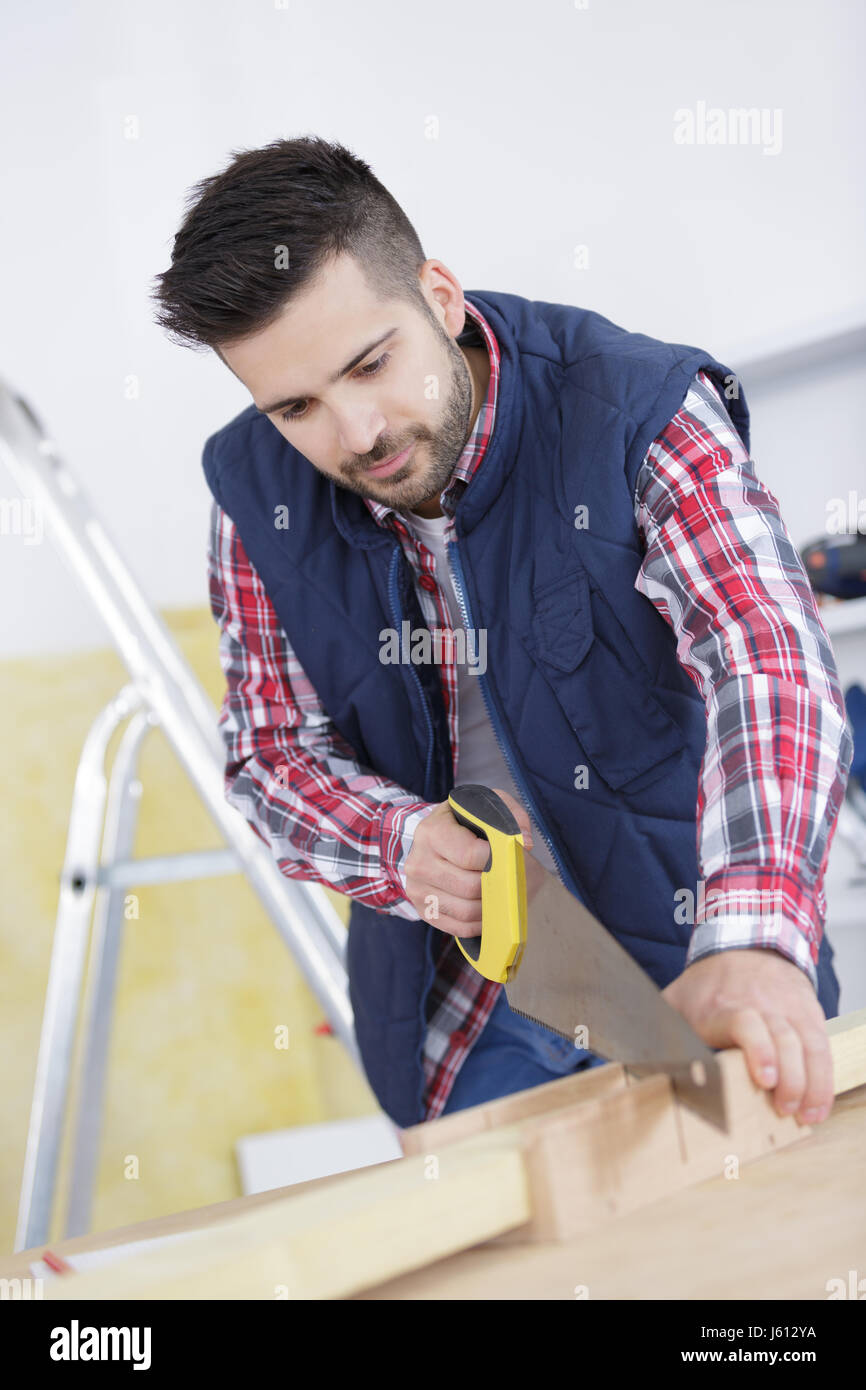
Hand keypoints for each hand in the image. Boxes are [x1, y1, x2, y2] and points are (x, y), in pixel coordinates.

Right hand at [404, 787, 533, 936]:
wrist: (434, 839)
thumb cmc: (464, 823)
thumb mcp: (484, 806)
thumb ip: (509, 814)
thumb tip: (524, 842)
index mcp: (431, 831)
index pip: (469, 855)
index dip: (495, 859)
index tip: (505, 856)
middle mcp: (418, 862)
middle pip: (469, 886)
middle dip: (496, 886)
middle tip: (508, 879)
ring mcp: (417, 889)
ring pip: (465, 911)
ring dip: (490, 907)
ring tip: (500, 895)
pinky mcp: (423, 910)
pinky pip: (458, 927)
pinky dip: (479, 924)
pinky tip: (488, 910)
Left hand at [661, 947, 833, 1124]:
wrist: (745, 944)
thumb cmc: (705, 986)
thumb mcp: (673, 999)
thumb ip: (652, 1026)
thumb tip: (622, 1052)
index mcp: (722, 1007)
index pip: (745, 1022)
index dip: (758, 1049)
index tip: (763, 1078)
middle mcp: (760, 1005)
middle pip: (782, 1039)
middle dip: (788, 1078)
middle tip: (783, 1107)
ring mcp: (787, 1009)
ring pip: (806, 1045)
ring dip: (809, 1083)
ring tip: (803, 1114)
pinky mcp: (807, 1014)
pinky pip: (820, 1047)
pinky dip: (823, 1079)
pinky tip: (817, 1106)